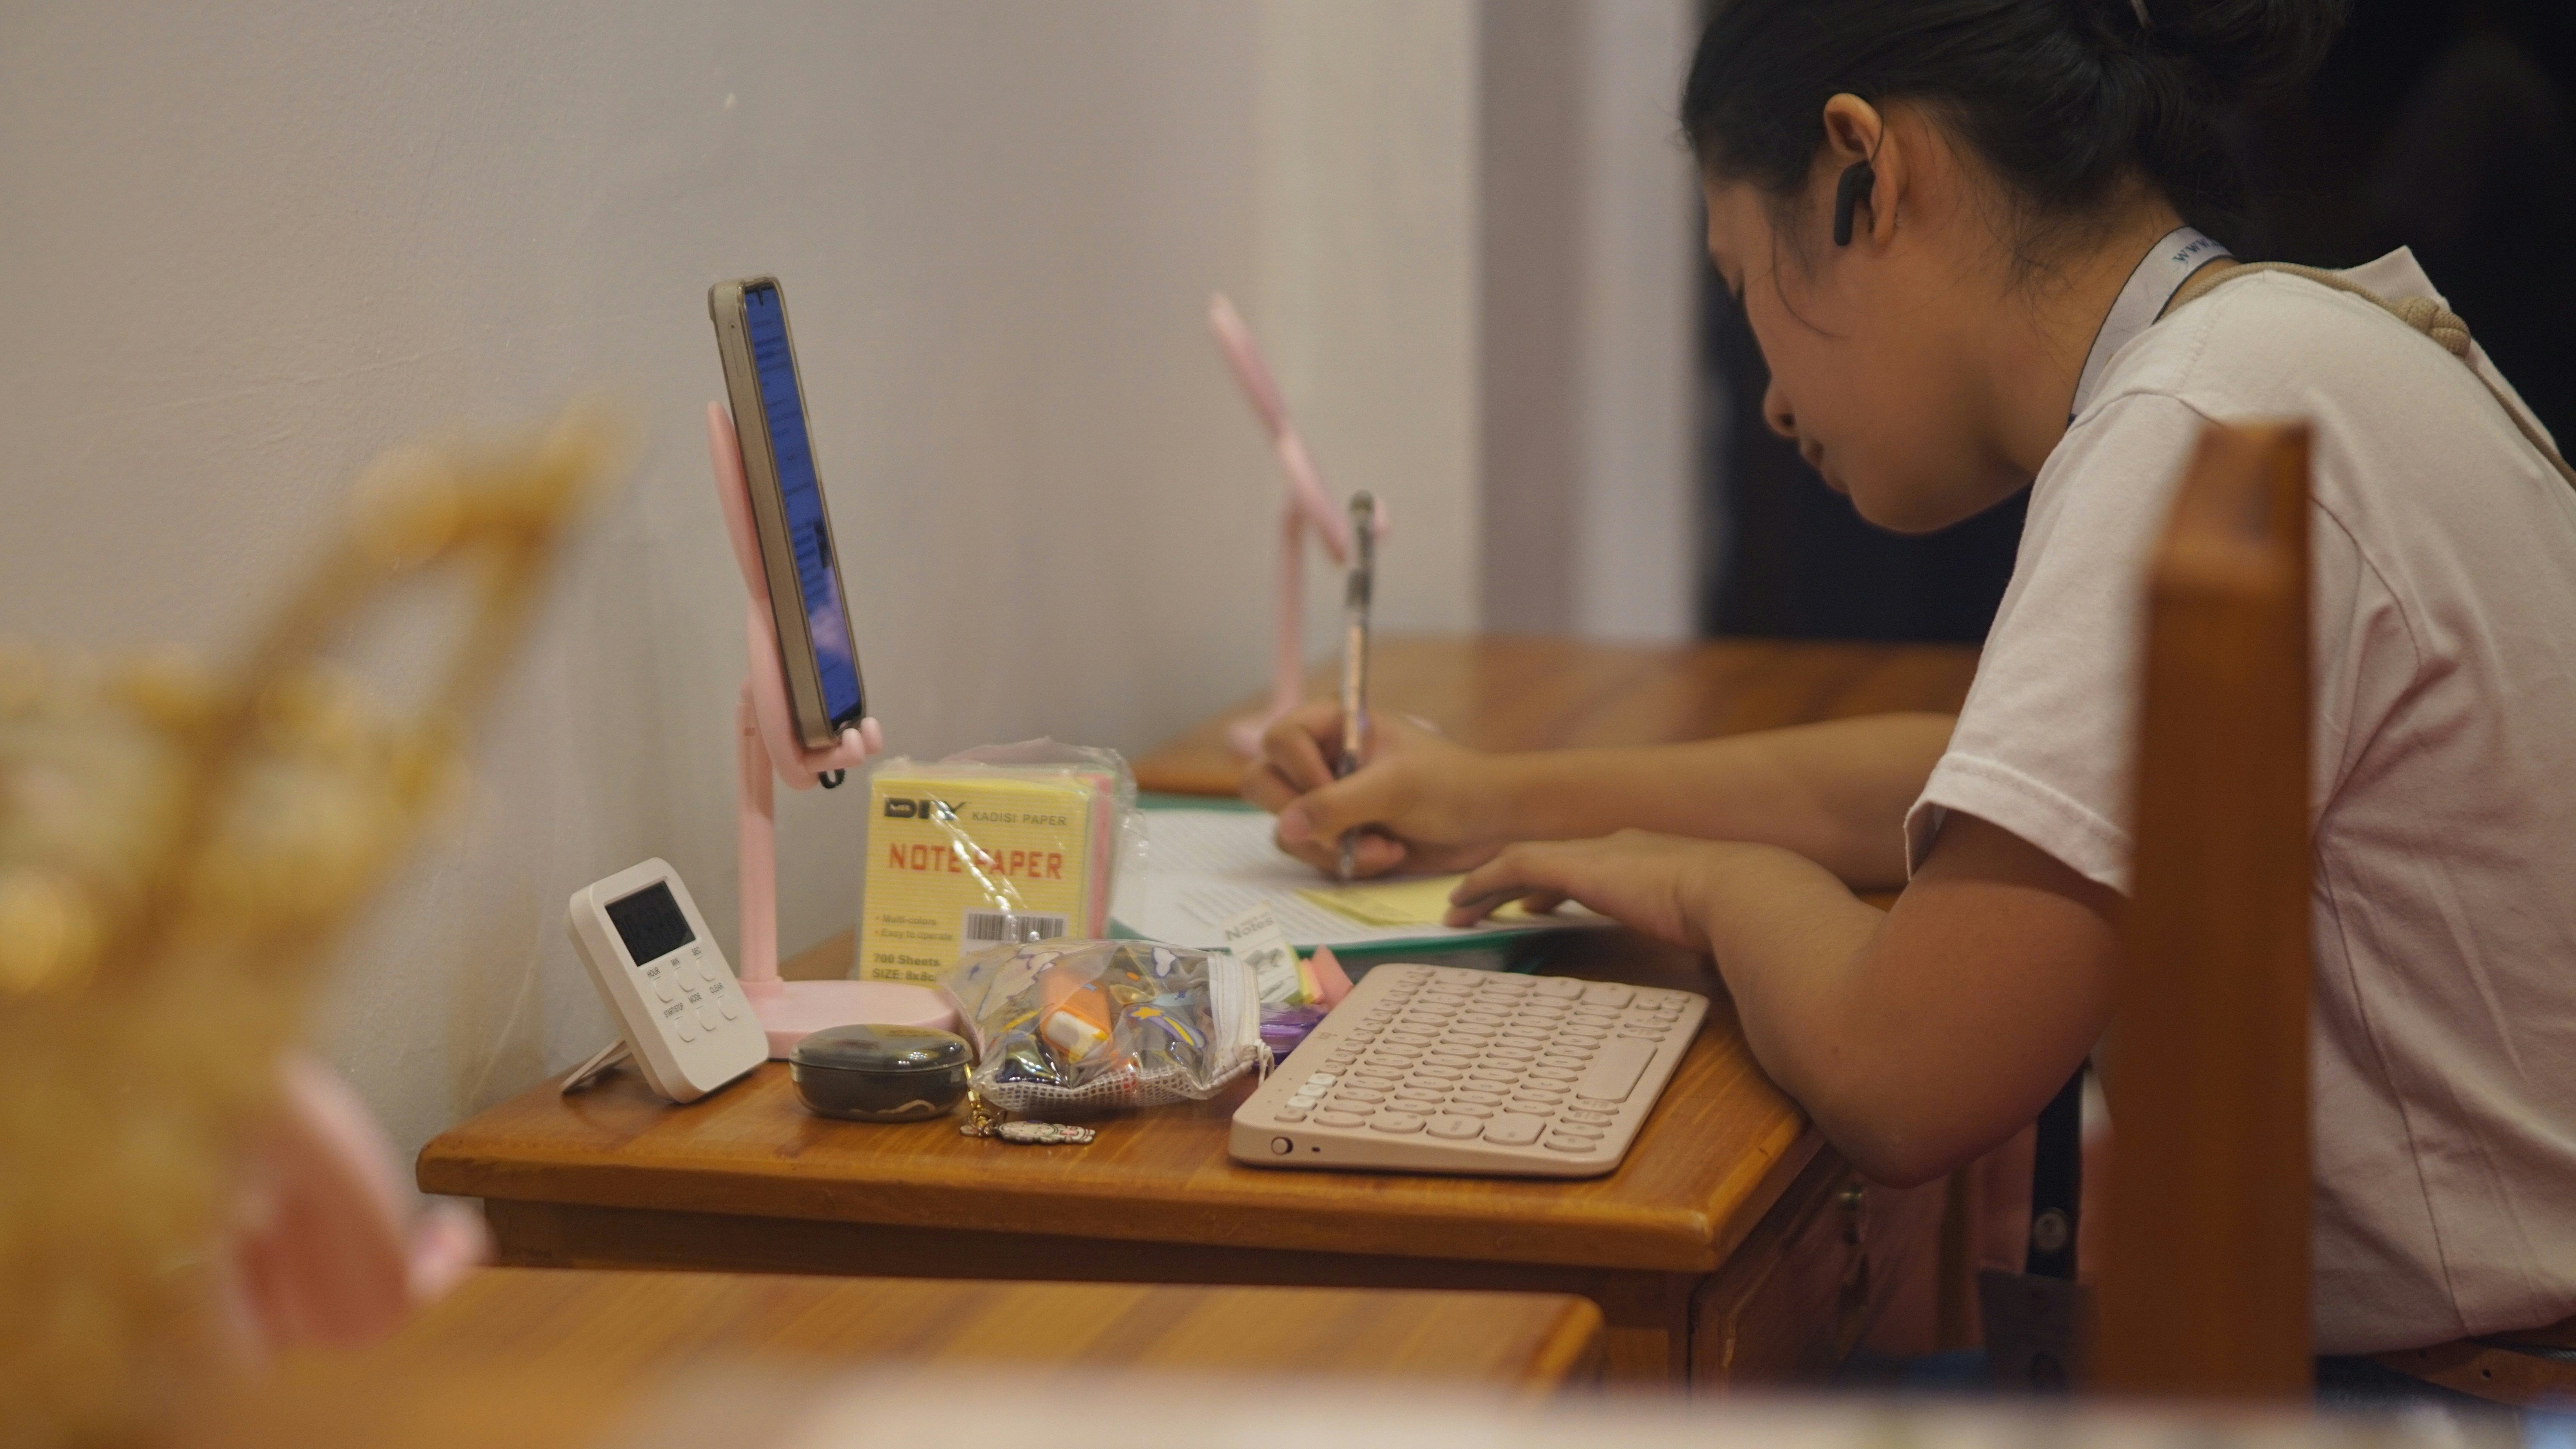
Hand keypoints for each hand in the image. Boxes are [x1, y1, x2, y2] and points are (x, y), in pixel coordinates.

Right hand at [1240, 701, 1511, 877]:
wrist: (1486, 824)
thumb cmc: (1450, 786)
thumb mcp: (1396, 787)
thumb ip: (1338, 803)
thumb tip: (1286, 826)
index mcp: (1334, 723)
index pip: (1280, 739)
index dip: (1299, 771)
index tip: (1332, 792)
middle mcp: (1320, 756)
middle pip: (1264, 782)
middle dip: (1304, 817)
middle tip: (1340, 833)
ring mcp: (1323, 797)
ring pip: (1285, 826)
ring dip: (1330, 846)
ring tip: (1382, 847)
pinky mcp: (1332, 833)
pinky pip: (1307, 852)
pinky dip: (1342, 861)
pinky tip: (1386, 854)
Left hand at [1444, 830, 1748, 952]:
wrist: (1739, 890)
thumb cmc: (1734, 914)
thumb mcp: (1707, 922)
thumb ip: (1692, 931)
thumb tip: (1705, 958)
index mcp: (1646, 859)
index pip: (1587, 865)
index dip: (1556, 883)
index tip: (1536, 902)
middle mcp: (1615, 846)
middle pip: (1547, 858)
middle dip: (1512, 881)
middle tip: (1482, 902)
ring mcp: (1594, 852)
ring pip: (1520, 860)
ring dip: (1487, 883)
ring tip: (1460, 907)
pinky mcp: (1574, 865)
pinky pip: (1511, 868)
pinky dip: (1484, 883)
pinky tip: (1463, 902)